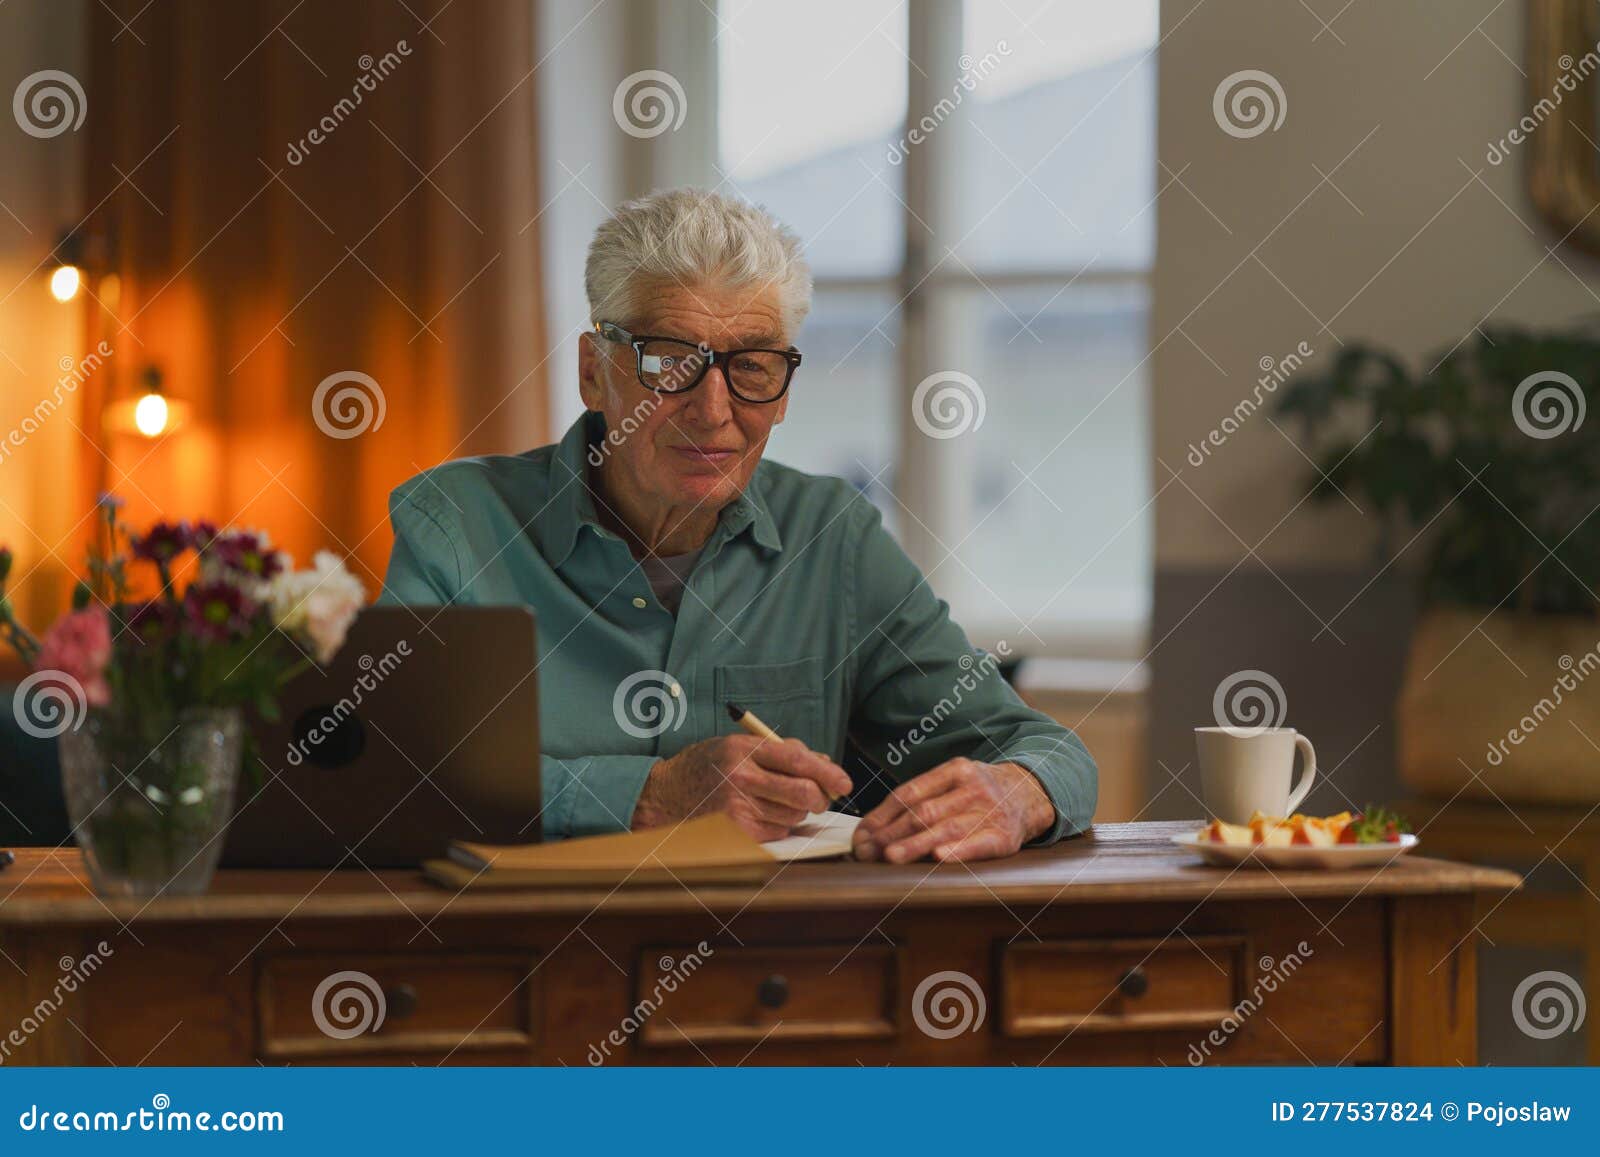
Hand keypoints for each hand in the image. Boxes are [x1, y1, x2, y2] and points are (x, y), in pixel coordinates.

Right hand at [632, 734, 853, 841]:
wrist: (665, 795)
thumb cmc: (708, 766)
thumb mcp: (740, 745)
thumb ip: (783, 751)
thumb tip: (825, 764)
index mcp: (745, 749)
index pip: (798, 760)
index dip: (828, 773)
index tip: (845, 783)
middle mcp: (741, 777)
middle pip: (803, 793)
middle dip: (819, 798)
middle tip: (818, 798)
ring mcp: (737, 807)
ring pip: (793, 817)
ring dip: (795, 813)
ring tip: (775, 802)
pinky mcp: (735, 832)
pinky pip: (777, 833)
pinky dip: (778, 827)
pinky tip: (761, 815)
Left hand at [852, 759, 1055, 863]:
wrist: (1032, 794)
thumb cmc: (981, 793)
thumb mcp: (956, 781)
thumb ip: (922, 798)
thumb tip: (874, 828)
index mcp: (956, 770)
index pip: (910, 792)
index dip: (883, 815)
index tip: (863, 834)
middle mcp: (973, 788)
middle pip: (925, 811)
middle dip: (892, 833)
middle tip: (868, 850)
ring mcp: (991, 811)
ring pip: (946, 828)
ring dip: (916, 844)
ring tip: (891, 856)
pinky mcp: (1006, 837)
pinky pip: (979, 845)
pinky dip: (958, 851)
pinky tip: (939, 857)